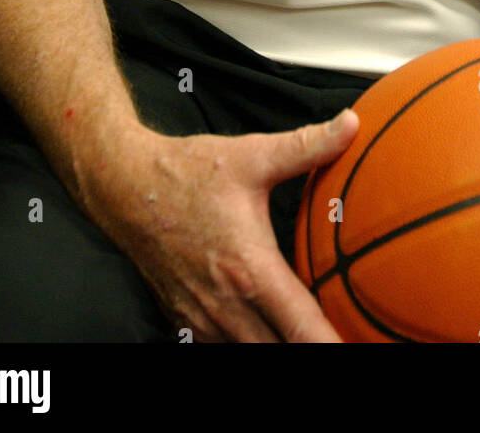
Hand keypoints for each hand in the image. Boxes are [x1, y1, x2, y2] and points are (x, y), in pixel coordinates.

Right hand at [82, 108, 359, 342]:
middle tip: (341, 337)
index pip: (301, 327)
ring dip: (279, 346)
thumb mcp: (252, 155)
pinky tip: (267, 330)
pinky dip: (249, 344)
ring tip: (306, 336)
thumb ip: (307, 146)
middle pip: (280, 352)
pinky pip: (224, 348)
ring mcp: (203, 318)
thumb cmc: (186, 173)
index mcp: (250, 270)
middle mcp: (227, 305)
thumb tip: (351, 125)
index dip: (329, 344)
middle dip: (309, 348)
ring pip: (251, 354)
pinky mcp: (186, 320)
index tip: (355, 347)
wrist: (125, 186)